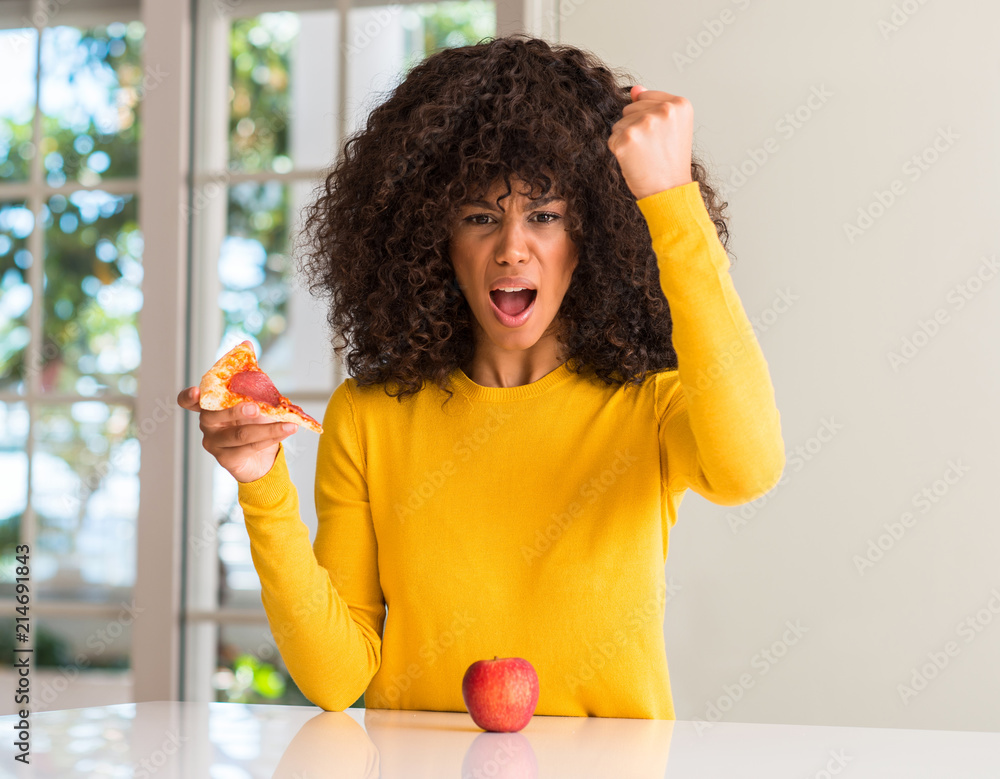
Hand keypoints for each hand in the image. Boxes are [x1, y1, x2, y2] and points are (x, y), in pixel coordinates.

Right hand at [177, 386, 296, 483]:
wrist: (263, 457)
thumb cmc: (256, 424)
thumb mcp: (257, 404)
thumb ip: (255, 393)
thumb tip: (265, 383)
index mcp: (210, 406)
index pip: (189, 401)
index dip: (189, 396)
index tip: (196, 392)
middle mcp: (207, 424)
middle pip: (215, 415)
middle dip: (237, 411)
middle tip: (256, 408)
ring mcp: (214, 443)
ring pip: (240, 434)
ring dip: (268, 428)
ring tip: (289, 425)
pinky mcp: (225, 458)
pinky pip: (250, 447)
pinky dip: (271, 437)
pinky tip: (285, 432)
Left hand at [608, 84, 693, 199]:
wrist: (669, 190)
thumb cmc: (670, 162)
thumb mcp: (671, 127)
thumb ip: (653, 103)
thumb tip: (634, 88)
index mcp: (679, 104)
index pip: (644, 97)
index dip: (648, 118)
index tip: (660, 136)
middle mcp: (664, 110)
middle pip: (629, 108)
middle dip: (636, 127)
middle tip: (652, 148)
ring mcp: (644, 123)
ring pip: (619, 123)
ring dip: (627, 139)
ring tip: (644, 154)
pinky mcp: (627, 139)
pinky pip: (612, 139)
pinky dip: (619, 151)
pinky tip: (635, 161)